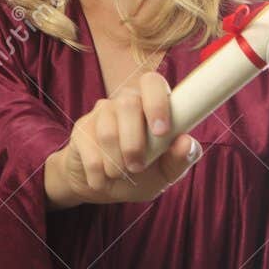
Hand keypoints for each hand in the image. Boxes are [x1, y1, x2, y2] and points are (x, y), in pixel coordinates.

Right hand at [46, 72, 201, 206]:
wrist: (101, 187)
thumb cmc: (140, 175)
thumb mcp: (165, 174)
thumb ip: (180, 159)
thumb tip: (186, 142)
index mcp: (151, 105)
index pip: (153, 82)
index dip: (157, 102)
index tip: (162, 132)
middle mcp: (125, 101)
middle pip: (127, 104)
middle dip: (133, 143)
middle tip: (137, 166)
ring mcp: (101, 113)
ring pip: (107, 130)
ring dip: (116, 161)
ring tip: (119, 174)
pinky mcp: (81, 128)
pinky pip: (89, 147)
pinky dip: (98, 171)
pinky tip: (102, 178)